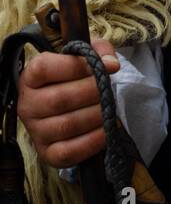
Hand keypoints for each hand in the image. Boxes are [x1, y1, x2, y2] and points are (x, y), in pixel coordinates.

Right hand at [17, 39, 119, 168]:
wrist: (68, 103)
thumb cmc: (75, 76)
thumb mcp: (85, 55)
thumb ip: (99, 51)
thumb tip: (111, 65)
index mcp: (31, 76)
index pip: (45, 68)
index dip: (77, 66)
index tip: (106, 67)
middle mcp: (27, 104)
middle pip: (59, 99)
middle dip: (92, 93)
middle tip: (108, 90)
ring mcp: (35, 131)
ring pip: (66, 126)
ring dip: (96, 116)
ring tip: (109, 109)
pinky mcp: (46, 153)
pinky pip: (68, 152)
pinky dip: (92, 142)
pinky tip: (105, 130)